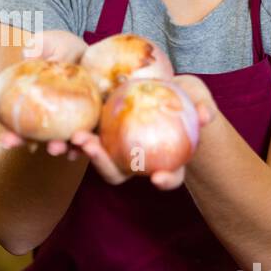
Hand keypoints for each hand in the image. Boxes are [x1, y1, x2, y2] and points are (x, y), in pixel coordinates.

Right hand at [0, 29, 90, 157]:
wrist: (89, 56)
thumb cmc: (62, 47)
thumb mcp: (49, 42)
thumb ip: (38, 47)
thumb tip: (27, 53)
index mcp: (21, 98)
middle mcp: (36, 117)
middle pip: (23, 134)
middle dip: (15, 141)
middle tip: (6, 142)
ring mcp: (59, 126)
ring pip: (52, 143)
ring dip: (51, 148)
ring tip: (55, 148)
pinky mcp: (84, 129)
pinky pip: (81, 143)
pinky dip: (79, 149)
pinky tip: (77, 150)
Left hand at [69, 75, 218, 189]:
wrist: (164, 90)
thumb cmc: (186, 97)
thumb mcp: (198, 97)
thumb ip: (203, 107)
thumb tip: (206, 115)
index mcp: (166, 160)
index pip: (169, 177)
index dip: (165, 180)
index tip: (158, 178)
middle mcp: (136, 161)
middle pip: (119, 174)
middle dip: (104, 166)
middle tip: (92, 149)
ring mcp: (116, 150)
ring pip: (97, 158)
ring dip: (83, 152)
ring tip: (74, 137)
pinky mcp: (101, 134)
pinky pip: (86, 137)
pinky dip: (74, 136)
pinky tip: (65, 125)